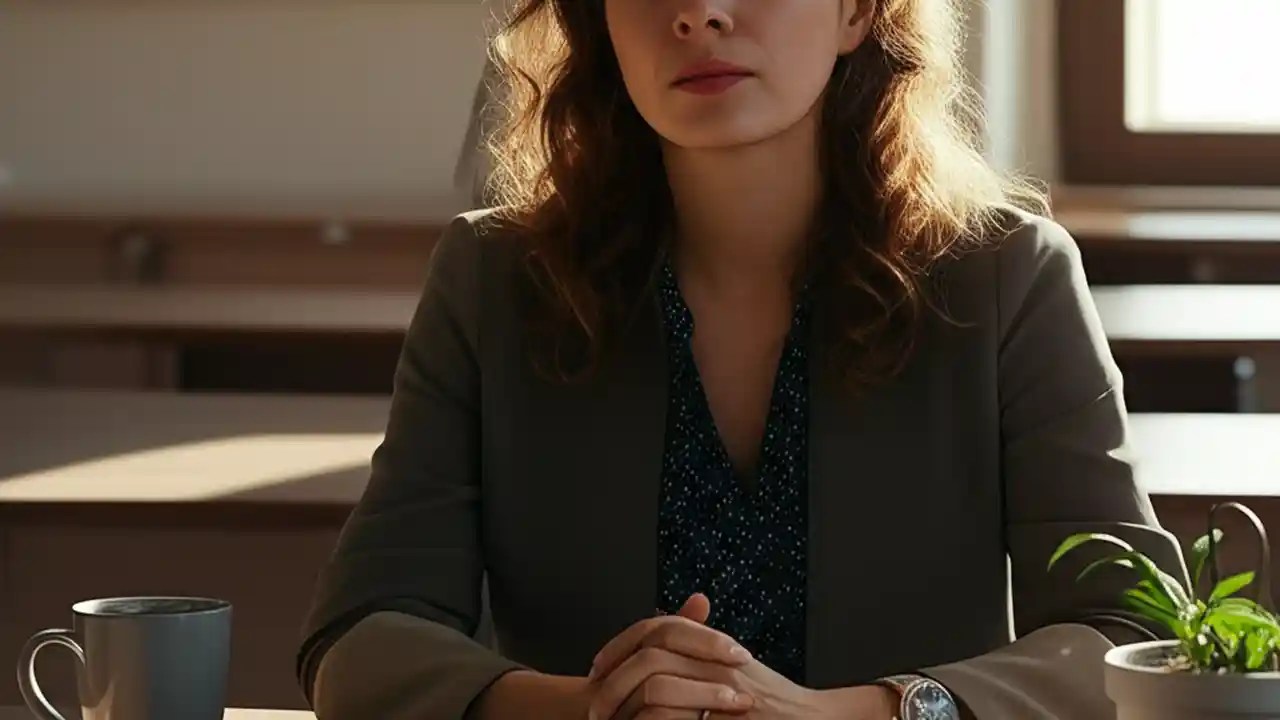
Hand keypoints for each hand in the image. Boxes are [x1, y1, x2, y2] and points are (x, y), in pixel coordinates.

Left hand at [586, 593, 895, 719]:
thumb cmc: (774, 702)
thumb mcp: (734, 665)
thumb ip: (701, 644)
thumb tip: (662, 623)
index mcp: (715, 644)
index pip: (656, 629)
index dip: (620, 645)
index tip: (597, 666)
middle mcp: (718, 662)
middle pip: (649, 657)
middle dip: (613, 682)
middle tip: (594, 705)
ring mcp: (724, 692)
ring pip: (656, 690)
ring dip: (625, 707)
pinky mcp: (726, 716)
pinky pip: (677, 719)